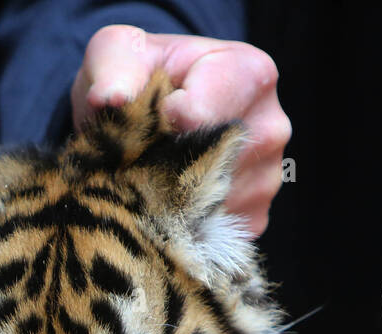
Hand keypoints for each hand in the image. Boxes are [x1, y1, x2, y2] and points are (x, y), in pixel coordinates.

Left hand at [71, 25, 289, 235]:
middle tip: (138, 153)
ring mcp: (266, 178)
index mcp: (249, 73)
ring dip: (167, 199)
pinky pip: (210, 232)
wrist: (153, 114)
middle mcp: (270, 127)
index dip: (156, 127)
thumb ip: (114, 67)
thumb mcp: (117, 52)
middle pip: (203, 168)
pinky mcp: (254, 217)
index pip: (197, 118)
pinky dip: (179, 223)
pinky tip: (167, 198)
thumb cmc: (138, 77)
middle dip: (159, 167)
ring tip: (153, 171)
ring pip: (205, 206)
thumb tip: (111, 98)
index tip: (146, 121)